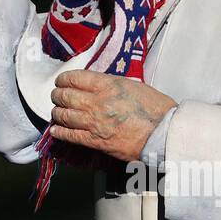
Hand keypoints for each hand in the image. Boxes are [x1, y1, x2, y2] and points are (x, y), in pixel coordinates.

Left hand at [49, 70, 176, 162]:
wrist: (164, 133)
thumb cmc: (156, 109)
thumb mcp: (133, 86)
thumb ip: (112, 84)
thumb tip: (99, 85)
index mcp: (107, 84)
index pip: (74, 78)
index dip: (63, 79)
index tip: (61, 82)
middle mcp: (96, 102)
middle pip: (65, 96)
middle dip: (57, 96)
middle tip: (57, 96)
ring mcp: (93, 122)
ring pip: (63, 115)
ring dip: (57, 113)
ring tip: (57, 112)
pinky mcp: (95, 141)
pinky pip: (70, 135)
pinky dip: (60, 132)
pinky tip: (56, 130)